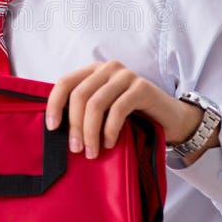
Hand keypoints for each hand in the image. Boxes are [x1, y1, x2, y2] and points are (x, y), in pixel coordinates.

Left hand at [45, 60, 218, 162]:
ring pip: (96, 104)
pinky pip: (118, 110)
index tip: (52, 127)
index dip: (54, 104)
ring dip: (90, 132)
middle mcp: (108, 68)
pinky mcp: (142, 87)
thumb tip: (56, 129)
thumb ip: (84, 111)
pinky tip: (109, 143)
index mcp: (93, 71)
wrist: (170, 119)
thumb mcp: (104, 110)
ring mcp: (126, 76)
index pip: (65, 82)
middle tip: (76, 149)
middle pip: (79, 95)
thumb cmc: (132, 117)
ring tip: (91, 152)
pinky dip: (110, 130)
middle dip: (74, 125)